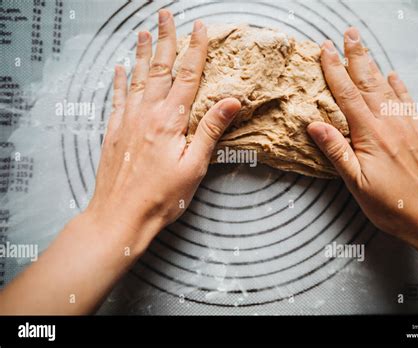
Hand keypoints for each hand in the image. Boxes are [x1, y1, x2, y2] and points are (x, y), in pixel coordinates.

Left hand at [86, 10, 240, 250]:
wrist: (120, 216)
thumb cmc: (161, 197)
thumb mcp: (194, 166)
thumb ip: (210, 130)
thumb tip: (231, 100)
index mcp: (170, 121)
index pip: (186, 77)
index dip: (195, 50)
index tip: (200, 29)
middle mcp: (147, 114)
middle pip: (159, 69)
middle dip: (165, 39)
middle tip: (166, 15)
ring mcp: (127, 121)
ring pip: (137, 78)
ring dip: (142, 53)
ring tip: (144, 32)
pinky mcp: (113, 132)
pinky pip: (117, 98)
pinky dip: (119, 81)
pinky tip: (120, 68)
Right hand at [307, 27, 417, 279]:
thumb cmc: (396, 207)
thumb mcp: (358, 184)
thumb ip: (337, 152)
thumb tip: (315, 125)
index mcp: (372, 135)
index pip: (348, 95)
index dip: (335, 70)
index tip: (325, 50)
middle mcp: (392, 123)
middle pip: (369, 82)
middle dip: (356, 56)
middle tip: (348, 34)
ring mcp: (410, 125)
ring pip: (387, 87)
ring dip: (373, 65)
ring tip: (364, 48)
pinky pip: (408, 101)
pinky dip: (398, 86)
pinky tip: (393, 77)